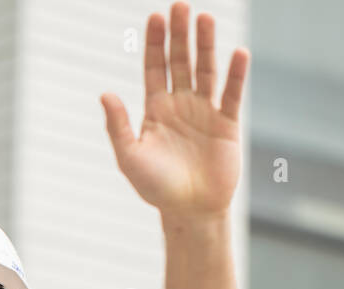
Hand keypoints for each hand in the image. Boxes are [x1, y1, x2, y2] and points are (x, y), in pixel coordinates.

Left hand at [101, 3, 249, 219]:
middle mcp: (181, 104)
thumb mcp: (131, 158)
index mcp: (156, 109)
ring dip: (206, 45)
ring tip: (205, 19)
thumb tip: (105, 93)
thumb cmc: (156, 188)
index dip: (155, 43)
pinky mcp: (227, 124)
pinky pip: (232, 94)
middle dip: (179, 35)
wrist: (190, 212)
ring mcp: (205, 112)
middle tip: (180, 5)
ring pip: (205, 71)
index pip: (154, 68)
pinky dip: (236, 75)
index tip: (155, 17)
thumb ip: (118, 126)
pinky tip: (238, 53)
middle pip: (180, 61)